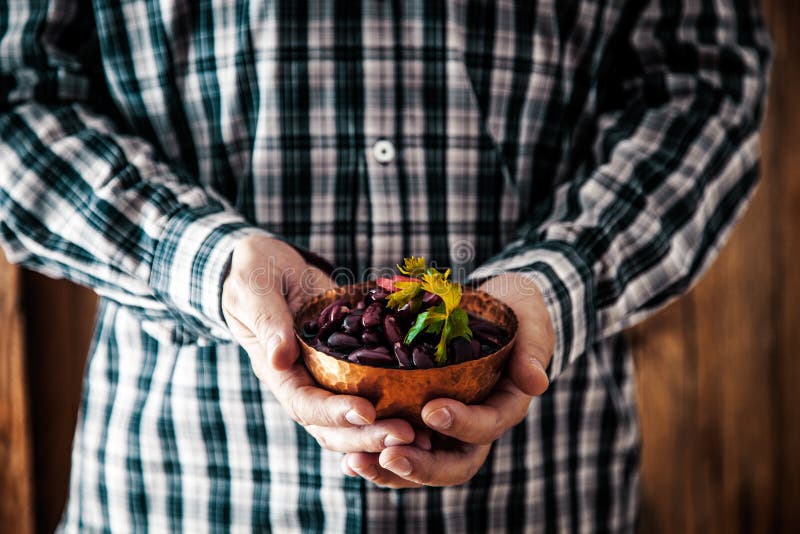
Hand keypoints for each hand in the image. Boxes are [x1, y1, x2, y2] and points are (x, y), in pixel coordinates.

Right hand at [222, 235, 414, 452]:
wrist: (273, 266)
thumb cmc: (256, 273)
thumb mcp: (255, 289)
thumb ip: (268, 321)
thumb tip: (280, 358)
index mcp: (278, 371)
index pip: (305, 404)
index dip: (334, 412)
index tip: (366, 411)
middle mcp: (305, 383)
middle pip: (334, 427)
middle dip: (369, 435)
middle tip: (406, 435)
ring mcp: (329, 379)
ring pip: (356, 421)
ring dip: (385, 433)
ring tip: (423, 438)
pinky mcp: (352, 368)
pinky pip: (374, 395)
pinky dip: (396, 410)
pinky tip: (428, 415)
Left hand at [342, 272, 553, 486]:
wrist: (496, 306)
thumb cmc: (516, 311)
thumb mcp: (531, 321)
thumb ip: (534, 349)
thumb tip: (536, 383)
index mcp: (504, 405)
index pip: (488, 426)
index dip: (462, 423)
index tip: (432, 409)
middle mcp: (474, 424)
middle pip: (453, 462)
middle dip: (422, 465)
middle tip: (389, 456)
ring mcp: (446, 425)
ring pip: (422, 461)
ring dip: (389, 467)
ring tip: (356, 462)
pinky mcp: (419, 417)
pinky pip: (399, 444)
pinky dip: (375, 451)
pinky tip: (348, 453)